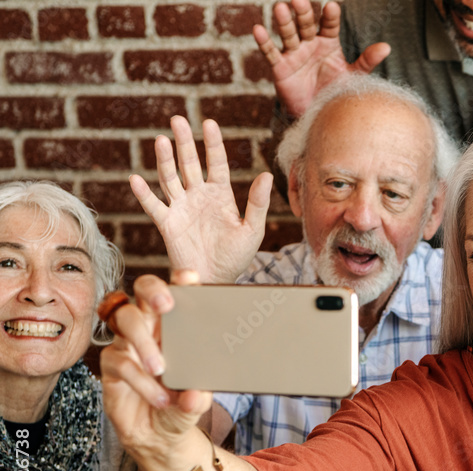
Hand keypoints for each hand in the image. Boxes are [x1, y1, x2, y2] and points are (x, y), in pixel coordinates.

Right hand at [100, 271, 213, 470]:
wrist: (161, 436)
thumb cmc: (182, 405)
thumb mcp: (199, 401)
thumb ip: (199, 398)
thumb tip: (197, 396)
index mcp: (177, 328)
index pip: (177, 295)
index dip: (180, 281)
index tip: (189, 277)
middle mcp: (150, 328)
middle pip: (142, 292)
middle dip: (153, 291)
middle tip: (167, 306)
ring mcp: (128, 344)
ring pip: (126, 320)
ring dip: (144, 341)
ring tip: (162, 369)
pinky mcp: (111, 366)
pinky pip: (120, 362)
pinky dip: (141, 381)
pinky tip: (161, 398)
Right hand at [130, 116, 271, 283]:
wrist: (216, 279)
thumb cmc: (236, 255)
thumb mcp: (253, 229)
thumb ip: (258, 203)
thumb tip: (267, 174)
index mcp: (221, 194)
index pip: (217, 163)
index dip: (213, 144)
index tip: (209, 123)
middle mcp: (199, 196)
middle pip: (190, 163)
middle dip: (185, 142)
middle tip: (178, 120)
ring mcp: (181, 207)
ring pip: (170, 178)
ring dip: (165, 160)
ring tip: (162, 140)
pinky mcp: (168, 224)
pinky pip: (153, 206)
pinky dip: (144, 194)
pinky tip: (136, 179)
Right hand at [254, 0, 390, 116]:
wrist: (319, 113)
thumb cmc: (336, 91)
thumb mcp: (353, 76)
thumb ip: (367, 61)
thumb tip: (387, 47)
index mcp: (328, 42)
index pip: (329, 25)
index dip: (329, 17)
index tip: (331, 7)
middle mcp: (310, 43)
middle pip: (306, 24)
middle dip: (303, 13)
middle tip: (300, 0)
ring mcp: (294, 53)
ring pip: (288, 34)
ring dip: (284, 21)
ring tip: (280, 8)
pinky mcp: (280, 67)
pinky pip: (271, 53)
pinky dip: (264, 42)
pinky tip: (258, 29)